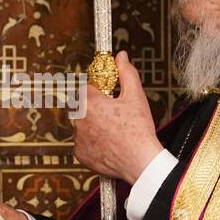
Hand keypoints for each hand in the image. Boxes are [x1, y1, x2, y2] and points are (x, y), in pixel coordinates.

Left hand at [73, 51, 162, 184]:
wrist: (140, 162)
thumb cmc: (139, 131)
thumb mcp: (135, 96)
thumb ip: (126, 72)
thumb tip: (121, 57)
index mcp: (90, 103)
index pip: (88, 87)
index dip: (101, 90)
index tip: (110, 95)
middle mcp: (79, 120)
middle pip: (84, 106)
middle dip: (97, 108)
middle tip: (115, 115)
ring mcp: (78, 138)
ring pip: (83, 124)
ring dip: (94, 125)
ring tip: (114, 131)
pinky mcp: (80, 154)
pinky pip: (83, 142)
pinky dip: (93, 142)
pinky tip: (108, 143)